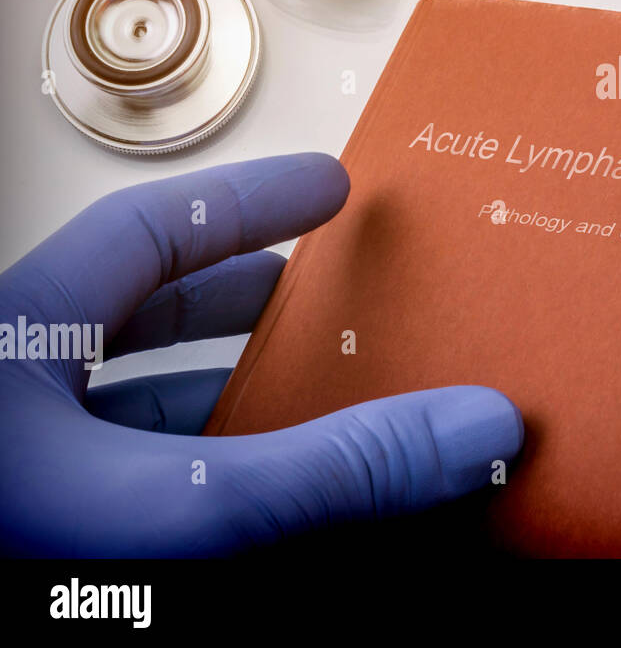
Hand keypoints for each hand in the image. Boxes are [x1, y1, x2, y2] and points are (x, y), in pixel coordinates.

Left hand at [0, 154, 522, 557]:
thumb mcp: (163, 508)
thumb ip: (321, 473)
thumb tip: (468, 426)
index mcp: (13, 343)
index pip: (152, 233)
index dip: (253, 205)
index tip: (333, 189)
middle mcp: (7, 401)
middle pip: (136, 317)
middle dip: (241, 305)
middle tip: (326, 296)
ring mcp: (14, 477)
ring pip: (125, 417)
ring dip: (221, 408)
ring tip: (309, 407)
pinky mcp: (31, 538)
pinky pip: (119, 497)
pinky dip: (191, 490)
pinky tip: (245, 514)